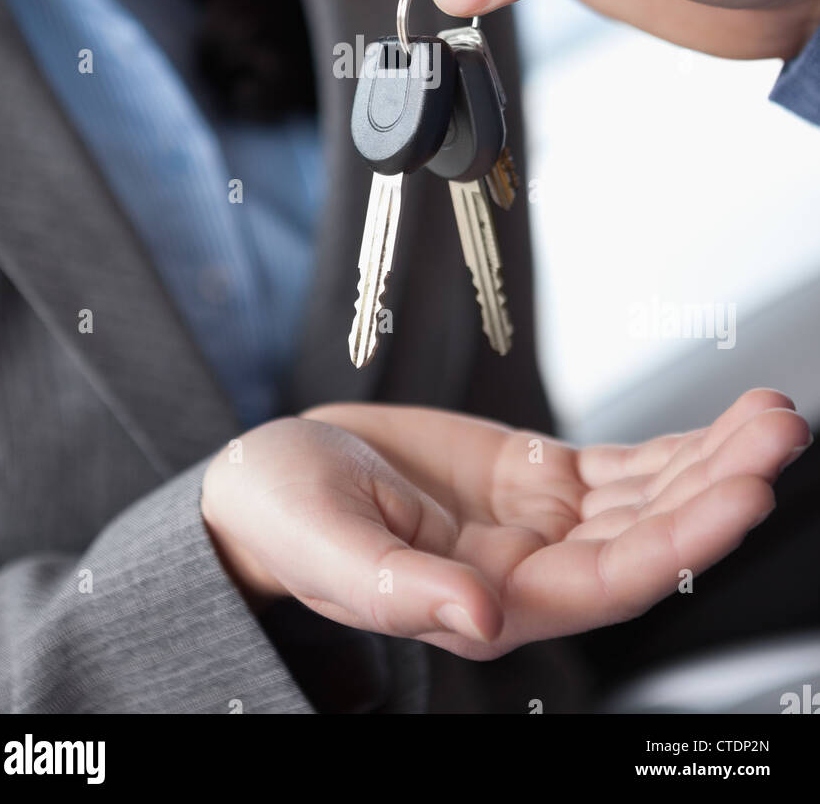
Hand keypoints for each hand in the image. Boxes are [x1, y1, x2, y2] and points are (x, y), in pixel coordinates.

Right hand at [200, 389, 809, 658]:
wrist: (270, 477)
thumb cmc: (284, 519)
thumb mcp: (328, 547)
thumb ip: (399, 588)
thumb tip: (482, 620)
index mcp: (486, 603)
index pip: (608, 579)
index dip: (680, 539)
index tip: (742, 492)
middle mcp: (529, 571)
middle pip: (648, 534)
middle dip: (718, 486)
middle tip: (778, 435)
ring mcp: (538, 522)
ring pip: (646, 495)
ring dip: (712, 459)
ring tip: (771, 418)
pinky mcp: (534, 477)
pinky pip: (621, 466)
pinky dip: (674, 445)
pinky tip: (722, 424)